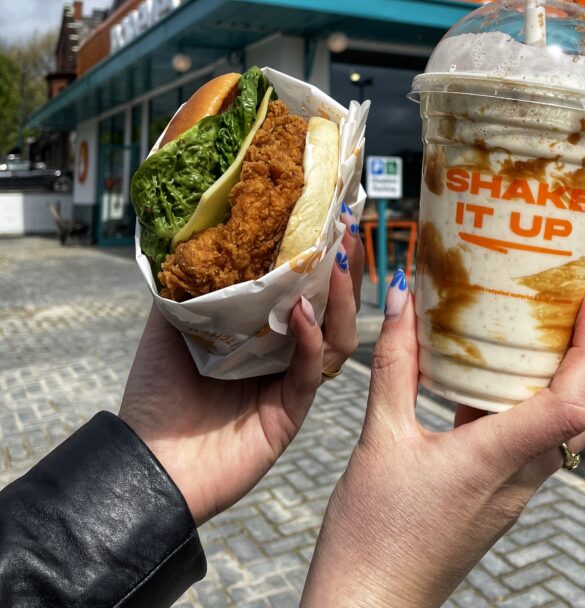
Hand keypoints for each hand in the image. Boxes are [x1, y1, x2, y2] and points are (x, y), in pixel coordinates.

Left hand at [119, 214, 363, 525]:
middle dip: (346, 269)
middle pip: (332, 306)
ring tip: (338, 262)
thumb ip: (187, 283)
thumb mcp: (167, 324)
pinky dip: (311, 340)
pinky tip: (305, 312)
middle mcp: (282, 353)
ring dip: (341, 298)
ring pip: (335, 336)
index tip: (331, 215)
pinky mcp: (289, 413)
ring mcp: (290, 383)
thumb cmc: (155, 394)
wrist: (145, 460)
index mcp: (260, 330)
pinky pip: (311, 371)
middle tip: (349, 229)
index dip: (319, 254)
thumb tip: (196, 229)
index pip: (303, 286)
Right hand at [301, 274, 584, 607]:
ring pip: (570, 427)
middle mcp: (520, 476)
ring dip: (577, 372)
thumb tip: (401, 300)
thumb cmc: (372, 536)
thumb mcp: (378, 436)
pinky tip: (505, 367)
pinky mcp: (500, 492)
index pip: (573, 402)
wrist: (371, 607)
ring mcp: (515, 488)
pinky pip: (537, 437)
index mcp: (496, 460)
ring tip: (555, 320)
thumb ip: (394, 364)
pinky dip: (538, 394)